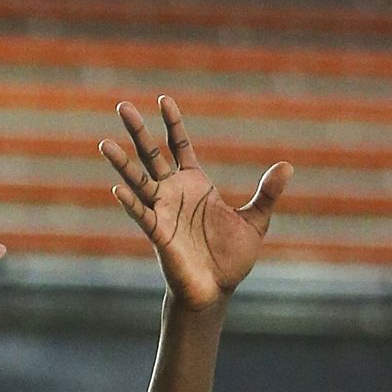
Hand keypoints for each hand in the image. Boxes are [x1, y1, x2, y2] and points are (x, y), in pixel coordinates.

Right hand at [99, 96, 290, 310]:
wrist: (216, 291)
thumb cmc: (231, 259)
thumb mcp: (256, 221)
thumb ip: (267, 193)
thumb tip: (287, 167)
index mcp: (196, 184)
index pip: (179, 145)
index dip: (172, 123)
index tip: (163, 100)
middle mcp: (174, 193)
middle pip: (151, 155)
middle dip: (137, 131)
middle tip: (122, 106)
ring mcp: (164, 212)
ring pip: (138, 181)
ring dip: (122, 163)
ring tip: (103, 143)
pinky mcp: (159, 235)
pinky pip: (142, 215)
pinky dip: (130, 203)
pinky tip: (117, 188)